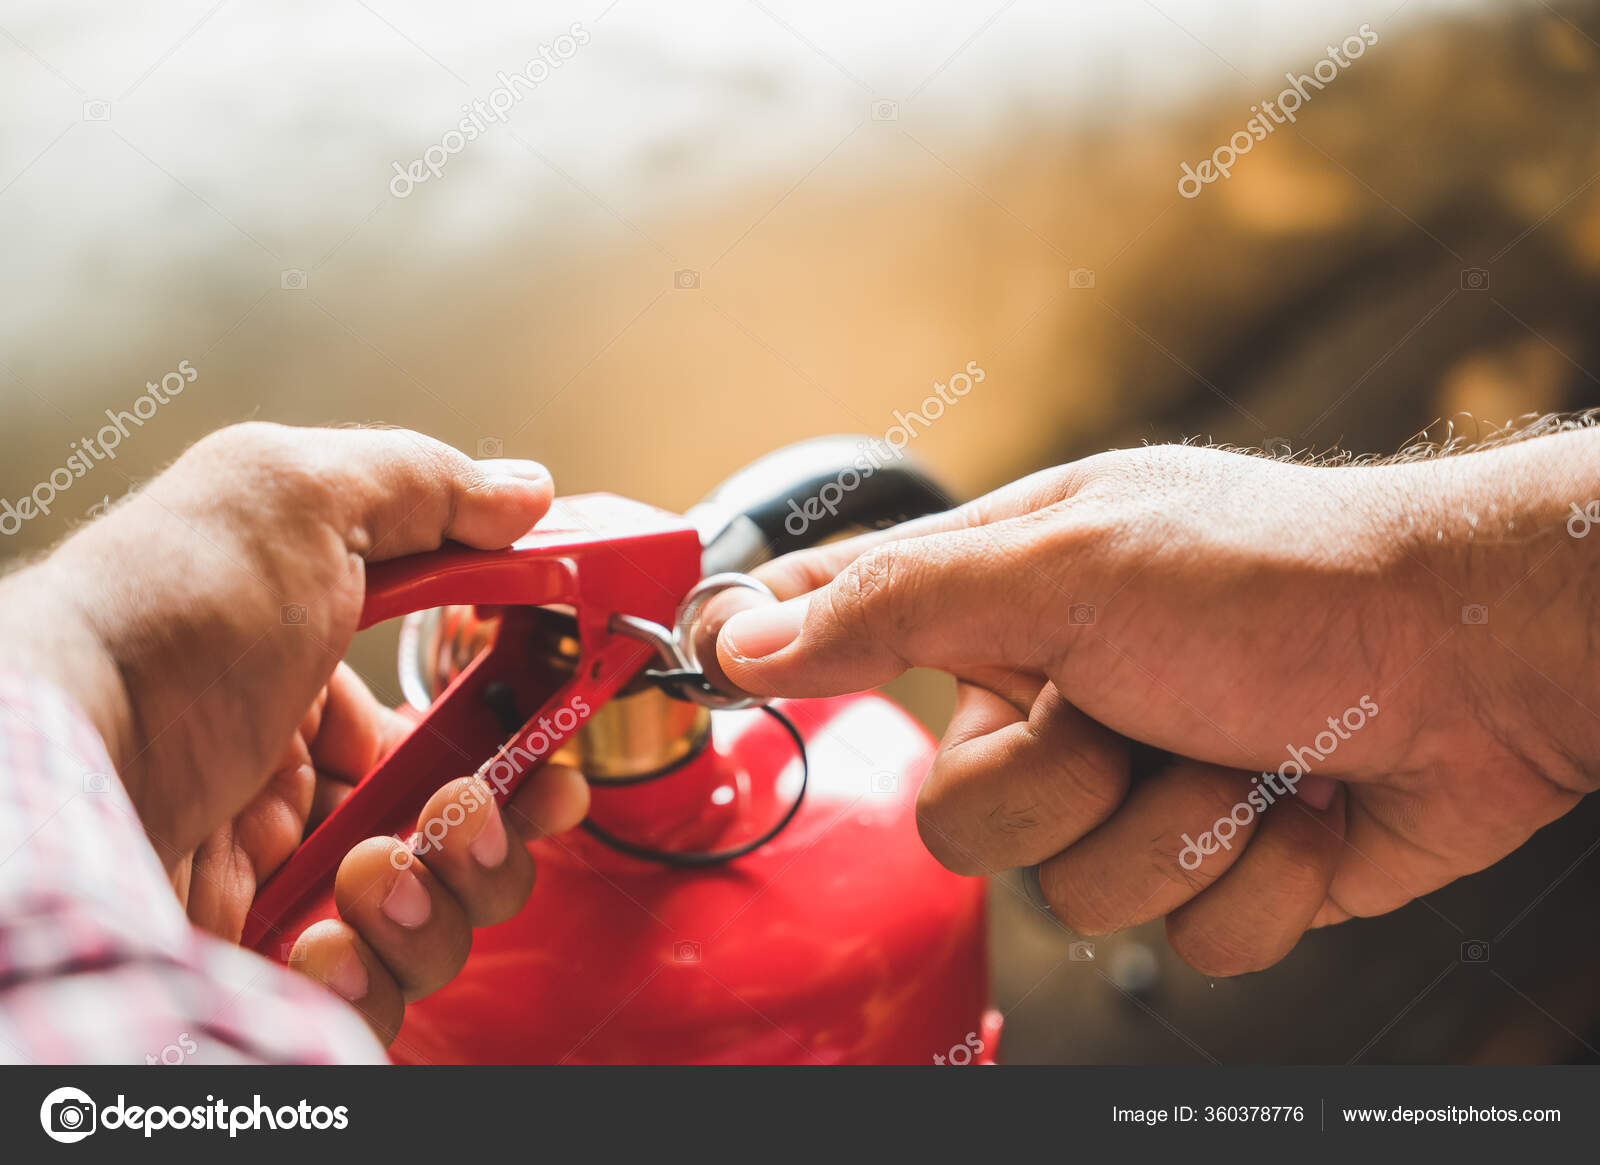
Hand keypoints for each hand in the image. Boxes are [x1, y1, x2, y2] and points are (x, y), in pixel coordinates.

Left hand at [0, 423, 588, 1041]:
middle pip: (463, 825)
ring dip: (435, 898)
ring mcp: (281, 872)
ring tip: (373, 871)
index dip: (520, 740)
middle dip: (493, 831)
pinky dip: (370, 968)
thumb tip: (523, 489)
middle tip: (467, 818)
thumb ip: (422, 486)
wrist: (53, 749)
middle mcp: (300, 777)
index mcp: (314, 675)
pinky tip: (322, 934)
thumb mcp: (294, 497)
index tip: (555, 752)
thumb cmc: (163, 622)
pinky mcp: (262, 954)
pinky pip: (370, 986)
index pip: (455, 719)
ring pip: (432, 912)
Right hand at [712, 432, 1599, 974]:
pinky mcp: (1222, 866)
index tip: (728, 667)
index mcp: (1008, 603)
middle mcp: (1063, 696)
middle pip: (960, 819)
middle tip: (1132, 711)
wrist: (1476, 662)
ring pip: (1077, 893)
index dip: (799, 654)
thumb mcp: (1068, 568)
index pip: (856, 628)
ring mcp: (1142, 788)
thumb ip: (896, 601)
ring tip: (1245, 749)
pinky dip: (1258, 875)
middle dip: (1063, 784)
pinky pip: (1188, 939)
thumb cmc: (1281, 581)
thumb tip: (746, 631)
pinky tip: (1305, 802)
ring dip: (1178, 828)